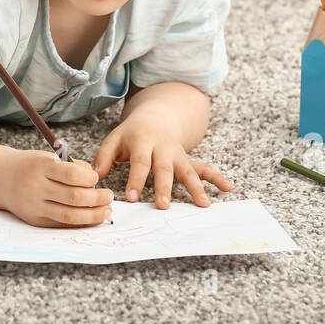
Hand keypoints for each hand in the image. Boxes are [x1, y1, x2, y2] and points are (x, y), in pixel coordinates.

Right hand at [1, 149, 114, 227]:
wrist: (0, 178)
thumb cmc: (30, 166)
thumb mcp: (48, 157)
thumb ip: (71, 167)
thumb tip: (95, 181)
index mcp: (40, 167)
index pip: (72, 175)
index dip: (90, 179)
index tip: (97, 179)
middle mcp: (36, 188)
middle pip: (73, 198)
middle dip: (97, 199)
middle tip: (109, 197)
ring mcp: (34, 207)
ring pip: (69, 216)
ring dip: (92, 216)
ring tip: (106, 211)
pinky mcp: (35, 220)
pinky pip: (61, 224)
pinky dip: (79, 223)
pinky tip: (91, 219)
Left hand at [93, 111, 232, 208]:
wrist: (155, 117)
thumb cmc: (130, 135)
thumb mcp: (114, 139)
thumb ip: (103, 157)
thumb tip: (97, 177)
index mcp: (142, 141)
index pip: (139, 162)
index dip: (135, 179)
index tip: (131, 198)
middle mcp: (163, 147)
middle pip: (164, 168)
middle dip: (164, 187)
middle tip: (164, 206)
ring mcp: (178, 153)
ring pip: (188, 170)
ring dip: (196, 188)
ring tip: (203, 204)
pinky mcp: (187, 159)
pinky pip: (204, 167)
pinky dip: (216, 177)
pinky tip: (227, 187)